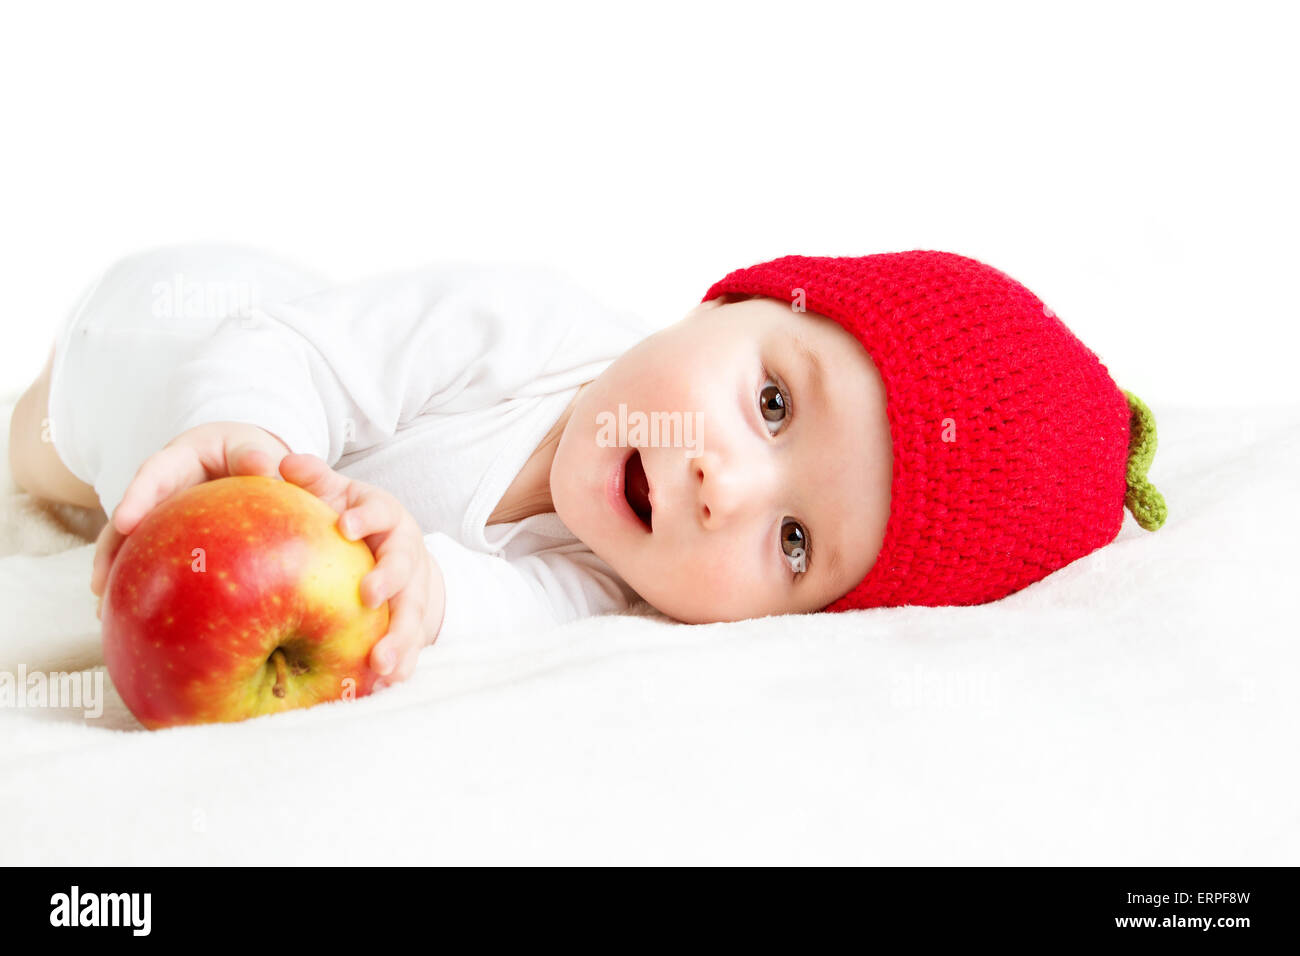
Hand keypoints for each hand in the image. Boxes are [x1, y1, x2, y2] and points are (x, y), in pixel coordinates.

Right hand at [91, 421, 291, 616]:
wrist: (242, 459)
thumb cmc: (248, 452)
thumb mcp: (251, 447)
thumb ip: (254, 456)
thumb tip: (265, 467)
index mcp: (179, 460)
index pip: (154, 474)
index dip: (137, 498)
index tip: (124, 523)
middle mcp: (159, 489)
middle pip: (130, 517)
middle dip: (112, 548)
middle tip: (100, 582)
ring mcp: (158, 514)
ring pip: (130, 544)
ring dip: (117, 575)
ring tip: (106, 610)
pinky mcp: (165, 537)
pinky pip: (148, 560)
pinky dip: (140, 584)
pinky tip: (130, 615)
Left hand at [278, 452, 444, 688]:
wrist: (397, 551)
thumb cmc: (352, 520)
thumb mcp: (337, 495)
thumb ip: (315, 480)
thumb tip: (283, 463)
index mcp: (388, 519)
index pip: (381, 512)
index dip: (366, 518)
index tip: (347, 526)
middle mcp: (407, 554)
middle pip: (405, 568)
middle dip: (390, 583)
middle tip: (368, 597)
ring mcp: (415, 590)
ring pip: (413, 615)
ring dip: (400, 639)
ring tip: (382, 665)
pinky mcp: (413, 623)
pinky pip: (410, 646)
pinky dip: (401, 665)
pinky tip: (386, 686)